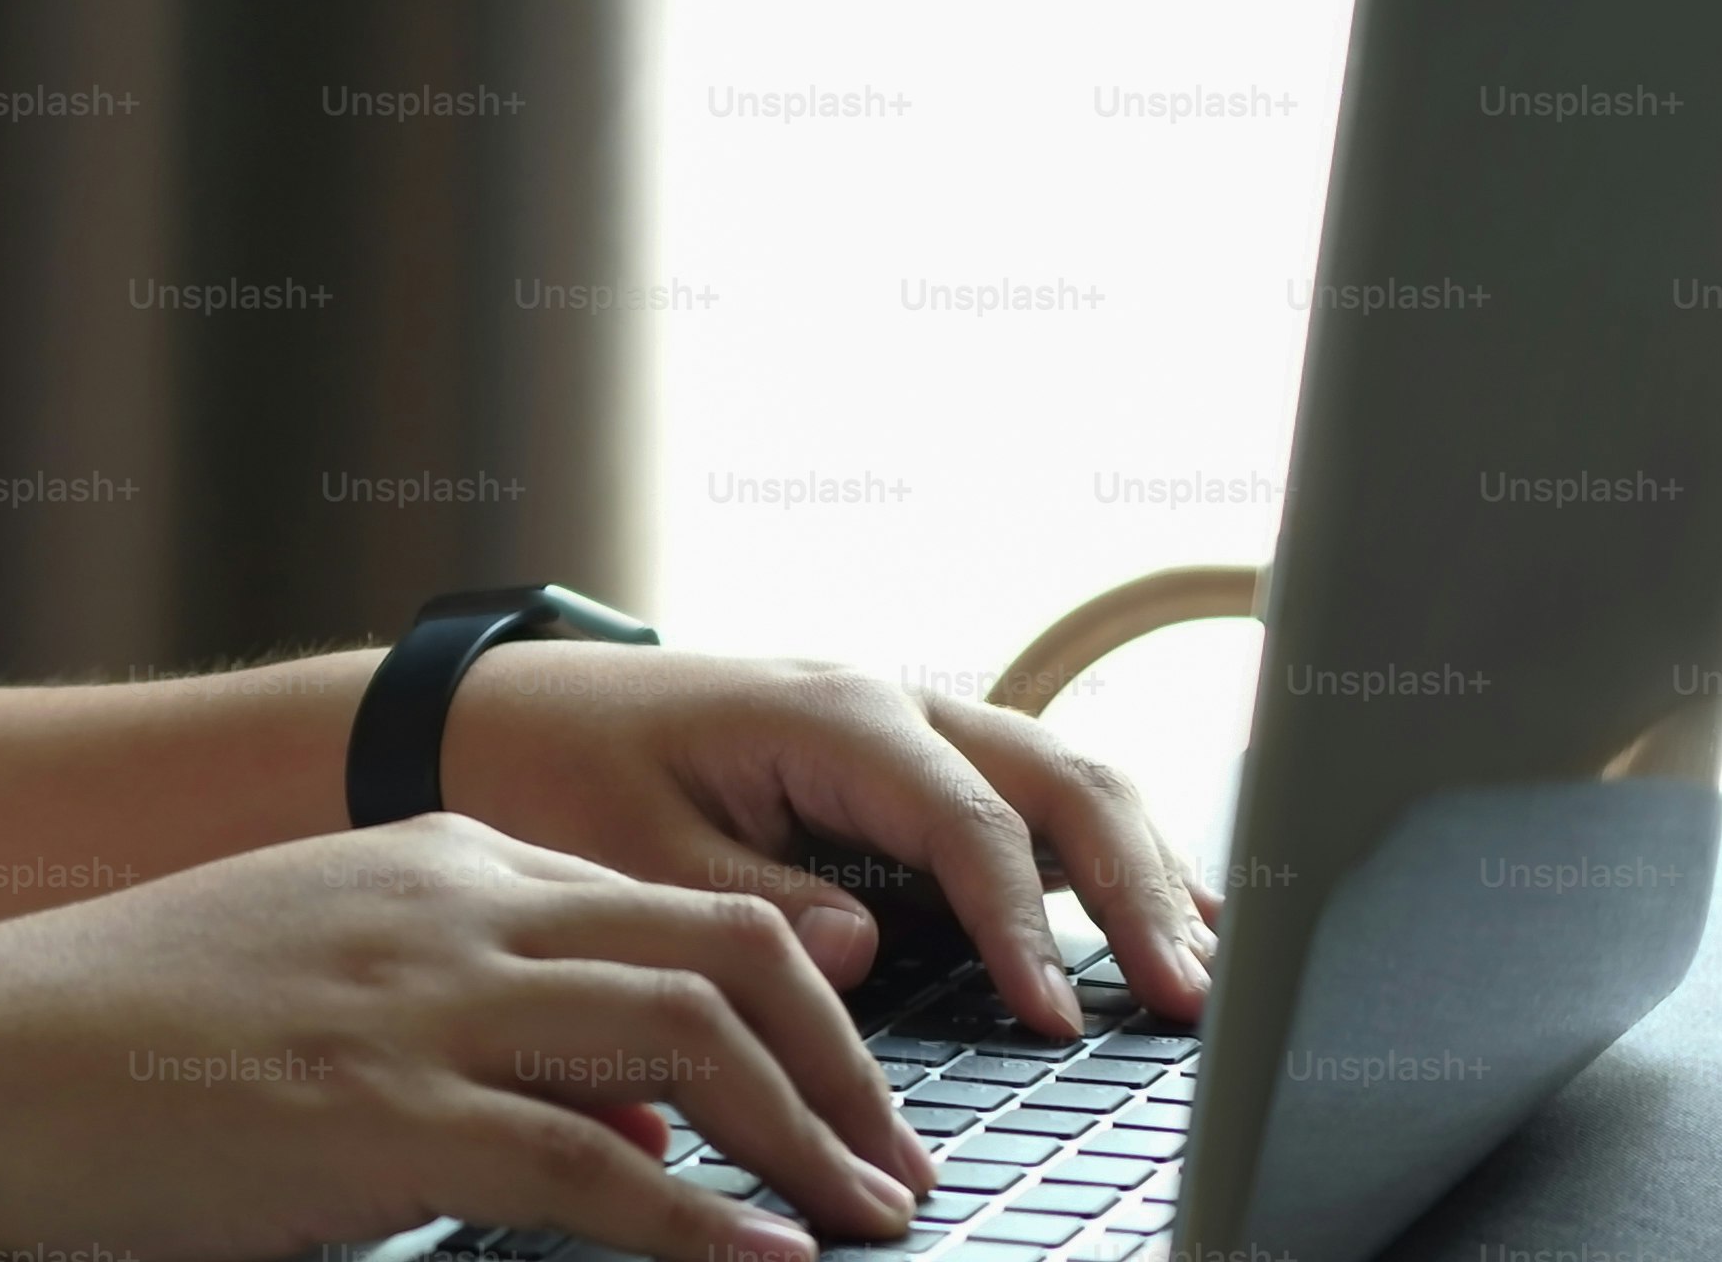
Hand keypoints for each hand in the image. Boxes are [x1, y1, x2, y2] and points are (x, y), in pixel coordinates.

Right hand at [0, 816, 929, 1261]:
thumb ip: (479, 1024)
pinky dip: (708, 1226)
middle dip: (845, 1062)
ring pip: (694, 1041)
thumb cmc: (118, 1040)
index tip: (863, 1068)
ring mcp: (421, 1007)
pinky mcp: (382, 1117)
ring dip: (812, 1138)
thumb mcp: (320, 984)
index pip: (672, 902)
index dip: (797, 987)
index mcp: (437, 861)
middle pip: (726, 952)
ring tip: (876, 1218)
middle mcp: (452, 908)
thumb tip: (643, 1122)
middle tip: (899, 1160)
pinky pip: (597, 1168)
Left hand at [441, 645, 1224, 1041]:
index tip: (1057, 1017)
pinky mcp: (912, 764)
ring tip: (1207, 973)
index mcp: (829, 715)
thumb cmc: (561, 773)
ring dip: (1148, 870)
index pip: (967, 820)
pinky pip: (1035, 800)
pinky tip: (1169, 922)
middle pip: (1060, 779)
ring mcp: (913, 726)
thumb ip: (751, 898)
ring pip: (1070, 780)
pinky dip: (1110, 857)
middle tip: (1188, 998)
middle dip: (1137, 887)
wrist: (513, 714)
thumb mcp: (631, 847)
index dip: (1024, 923)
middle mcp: (892, 703)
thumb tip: (864, 949)